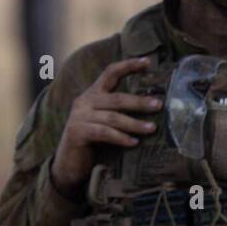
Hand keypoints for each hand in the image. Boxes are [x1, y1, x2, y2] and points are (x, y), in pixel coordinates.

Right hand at [50, 57, 162, 198]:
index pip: (110, 72)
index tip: (148, 61)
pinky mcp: (77, 132)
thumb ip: (118, 110)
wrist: (67, 164)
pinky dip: (121, 137)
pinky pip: (104, 133)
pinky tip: (134, 142)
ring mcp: (79, 117)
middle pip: (117, 98)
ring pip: (112, 117)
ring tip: (151, 128)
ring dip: (134, 123)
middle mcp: (84, 101)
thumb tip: (151, 105)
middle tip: (159, 104)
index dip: (128, 65)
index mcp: (92, 94)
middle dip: (139, 101)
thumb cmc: (92, 140)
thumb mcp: (104, 120)